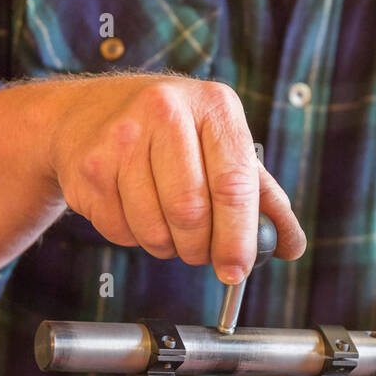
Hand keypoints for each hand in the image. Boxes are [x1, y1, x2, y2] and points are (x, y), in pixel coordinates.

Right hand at [38, 74, 304, 282]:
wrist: (85, 114)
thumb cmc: (167, 133)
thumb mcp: (221, 146)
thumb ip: (261, 197)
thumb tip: (290, 245)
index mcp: (213, 106)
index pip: (233, 185)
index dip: (238, 238)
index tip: (237, 269)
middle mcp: (166, 111)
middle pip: (192, 213)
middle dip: (199, 249)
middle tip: (200, 252)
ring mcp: (122, 138)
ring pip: (155, 229)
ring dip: (166, 247)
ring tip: (168, 227)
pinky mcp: (90, 167)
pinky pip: (122, 231)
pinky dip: (134, 238)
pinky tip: (134, 211)